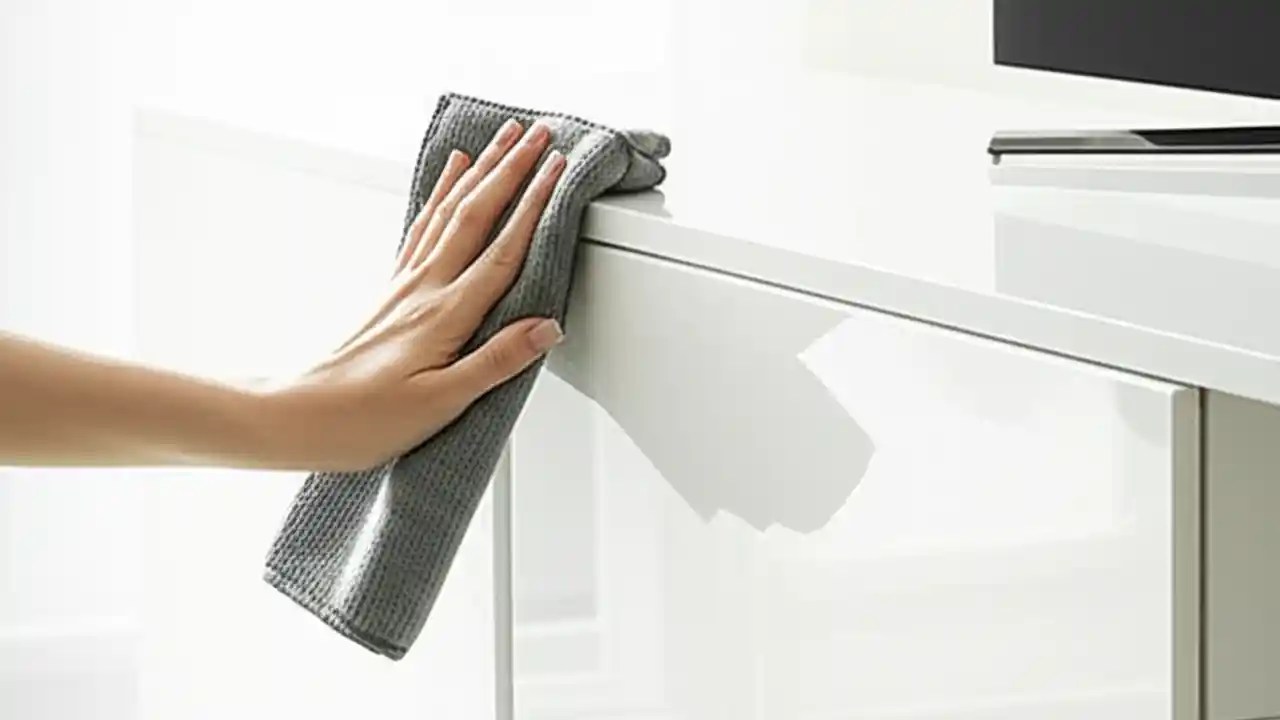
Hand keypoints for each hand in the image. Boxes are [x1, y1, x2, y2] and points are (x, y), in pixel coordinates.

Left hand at [266, 119, 566, 470]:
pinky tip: (450, 174)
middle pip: (476, 214)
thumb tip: (547, 328)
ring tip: (503, 139)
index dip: (533, 206)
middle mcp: (425, 288)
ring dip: (480, 171)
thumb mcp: (443, 402)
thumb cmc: (367, 419)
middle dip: (510, 169)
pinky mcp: (393, 290)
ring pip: (450, 211)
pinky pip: (424, 226)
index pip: (502, 250)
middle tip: (539, 133)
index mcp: (445, 314)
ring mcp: (406, 285)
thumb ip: (497, 361)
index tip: (555, 168)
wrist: (300, 416)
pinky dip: (442, 193)